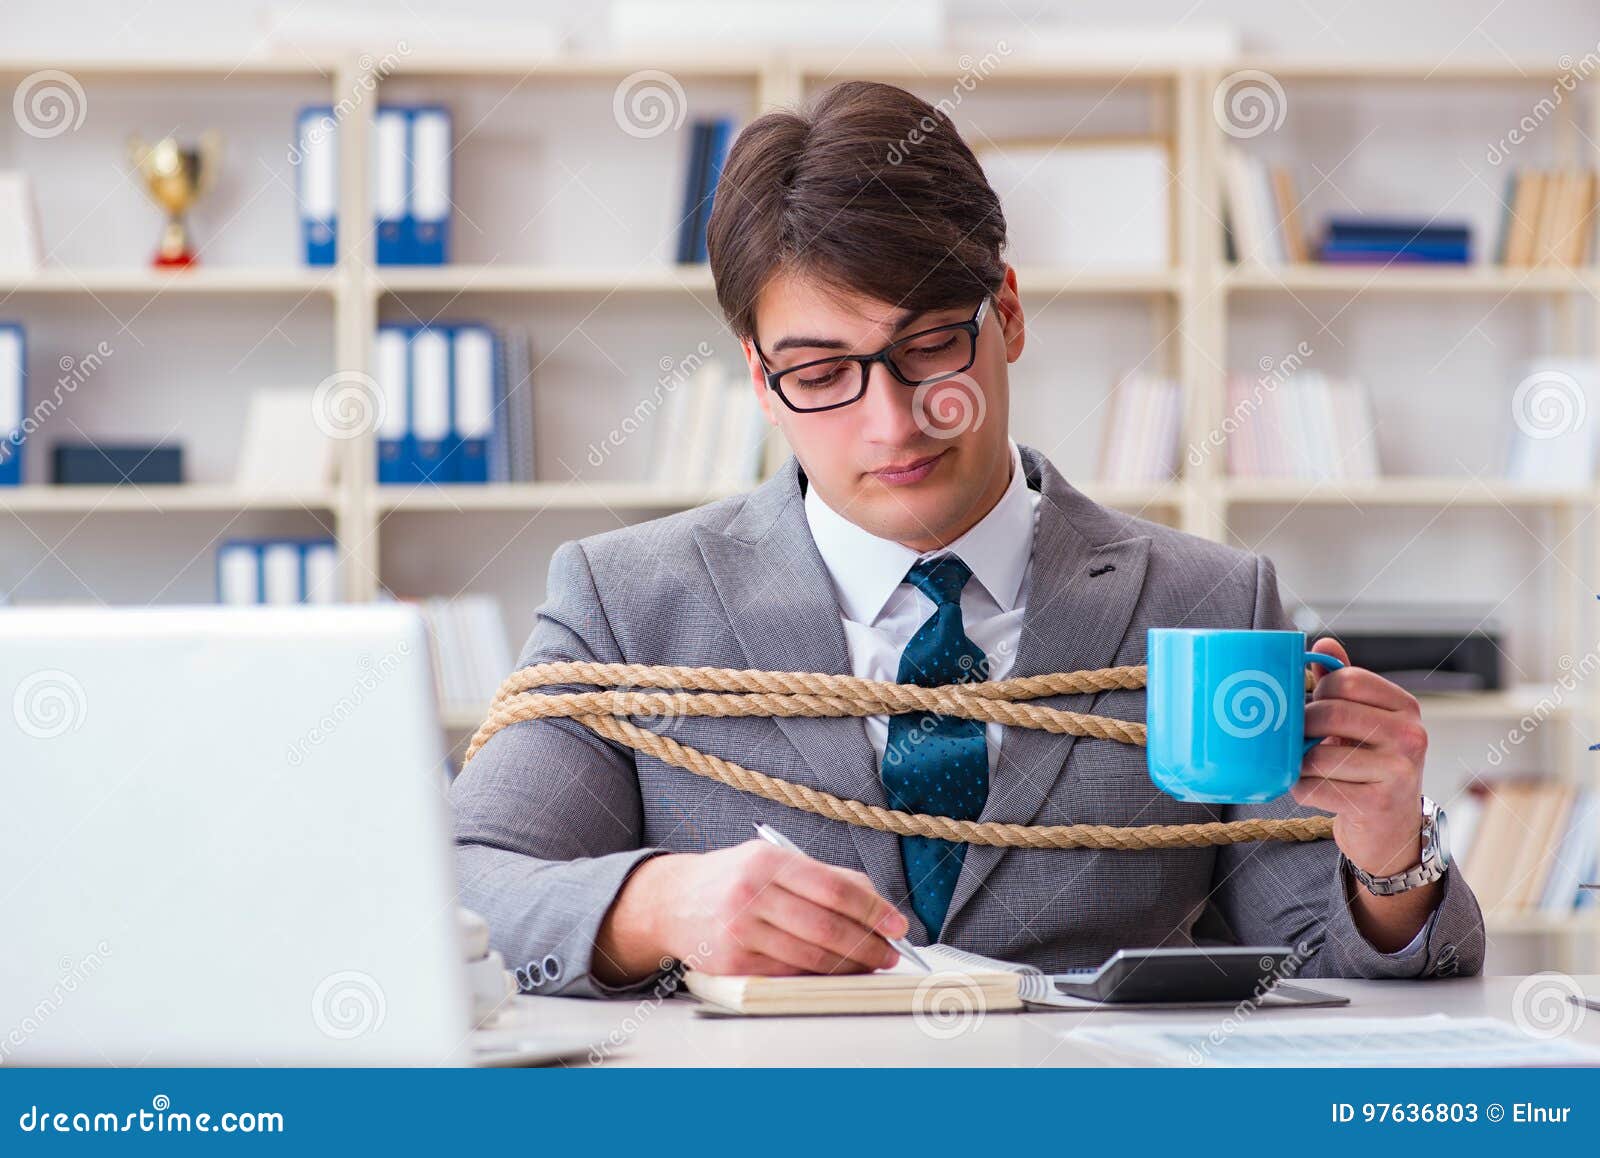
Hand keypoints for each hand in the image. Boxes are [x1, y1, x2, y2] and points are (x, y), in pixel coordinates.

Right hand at [592, 840, 910, 986]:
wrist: (672, 901)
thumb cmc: (732, 878)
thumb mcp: (772, 859)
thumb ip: (823, 876)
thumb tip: (875, 902)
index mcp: (768, 861)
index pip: (835, 888)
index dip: (873, 910)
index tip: (898, 924)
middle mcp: (751, 894)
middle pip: (827, 927)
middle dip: (867, 944)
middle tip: (889, 952)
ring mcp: (740, 932)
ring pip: (810, 957)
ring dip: (848, 966)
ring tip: (868, 964)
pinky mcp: (733, 964)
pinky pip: (788, 974)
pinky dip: (817, 976)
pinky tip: (833, 972)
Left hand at [1293, 637, 1427, 875]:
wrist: (1392, 829)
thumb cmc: (1370, 765)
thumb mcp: (1363, 721)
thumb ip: (1343, 683)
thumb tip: (1322, 645)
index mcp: (1406, 708)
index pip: (1347, 680)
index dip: (1318, 691)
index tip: (1314, 706)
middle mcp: (1410, 736)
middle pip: (1330, 713)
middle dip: (1302, 726)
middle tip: (1299, 738)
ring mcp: (1398, 771)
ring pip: (1318, 754)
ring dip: (1299, 763)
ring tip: (1306, 767)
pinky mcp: (1377, 804)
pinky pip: (1314, 787)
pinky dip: (1301, 789)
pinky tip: (1313, 789)